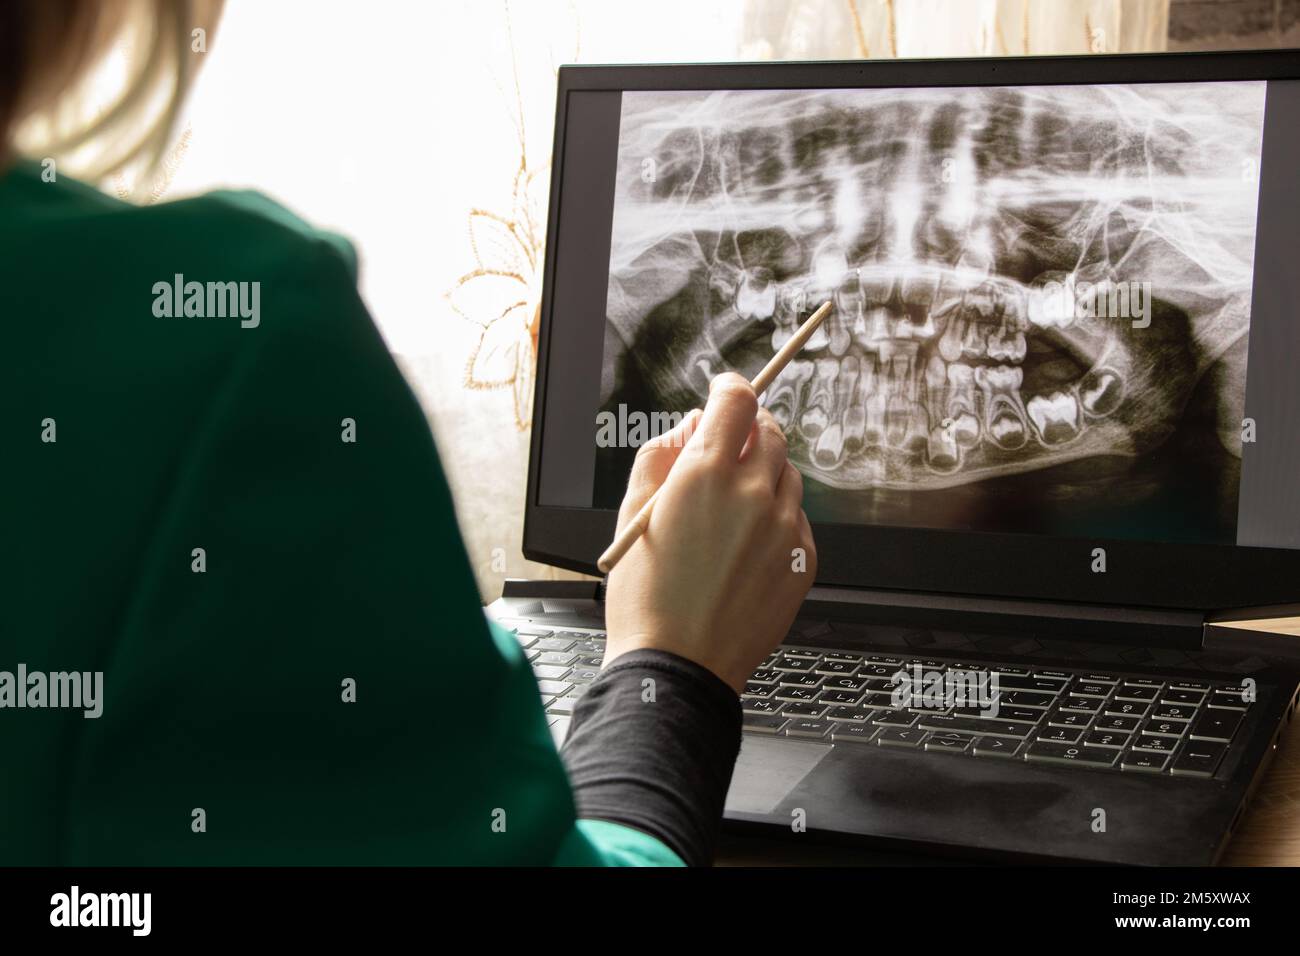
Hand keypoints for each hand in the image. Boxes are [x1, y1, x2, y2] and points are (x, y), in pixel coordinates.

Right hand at [603, 373, 817, 692]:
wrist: (679, 666)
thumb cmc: (647, 597)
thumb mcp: (633, 513)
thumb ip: (662, 455)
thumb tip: (690, 426)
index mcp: (705, 475)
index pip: (737, 401)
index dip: (730, 390)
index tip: (726, 393)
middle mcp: (754, 494)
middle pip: (770, 433)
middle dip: (749, 432)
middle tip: (728, 451)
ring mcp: (785, 528)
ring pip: (788, 476)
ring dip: (765, 476)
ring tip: (731, 513)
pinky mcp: (803, 560)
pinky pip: (798, 519)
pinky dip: (778, 518)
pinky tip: (746, 548)